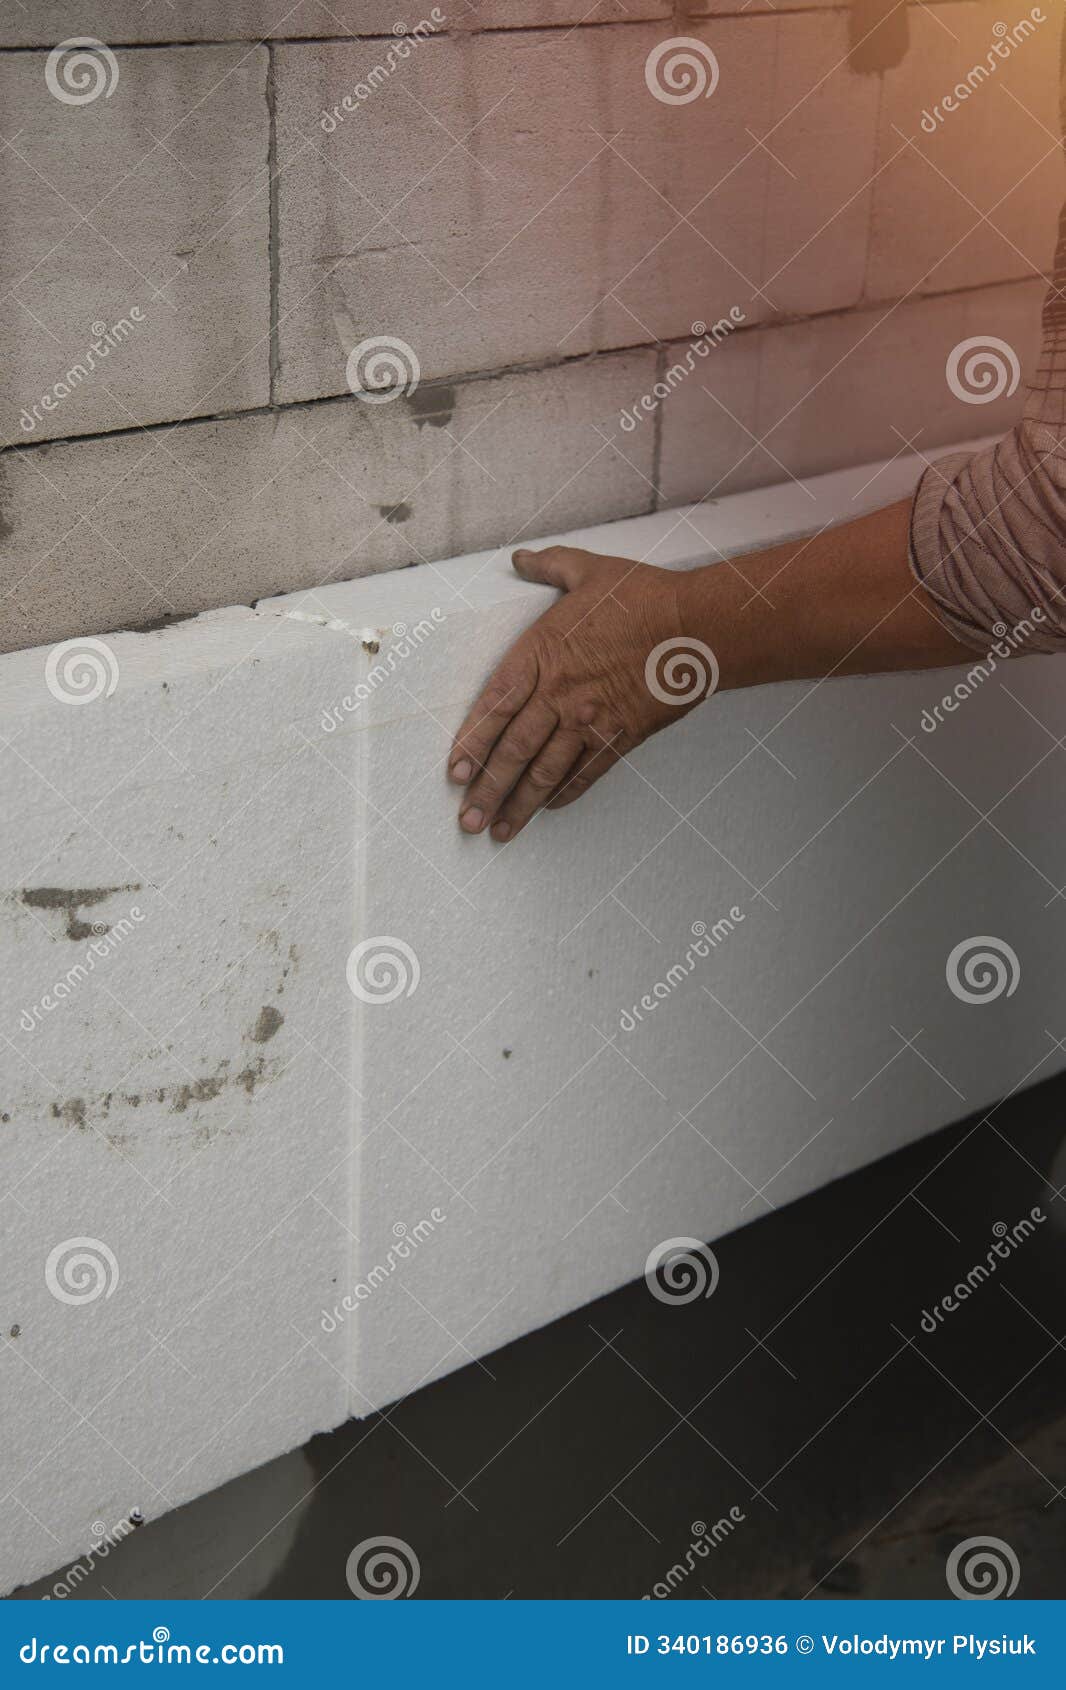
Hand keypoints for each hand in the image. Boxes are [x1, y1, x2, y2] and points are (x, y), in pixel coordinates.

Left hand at [448, 545, 716, 841]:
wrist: (696, 626)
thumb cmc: (643, 598)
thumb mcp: (589, 570)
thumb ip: (549, 566)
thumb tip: (521, 559)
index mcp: (542, 654)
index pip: (495, 705)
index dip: (472, 742)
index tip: (453, 772)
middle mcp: (560, 694)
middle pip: (513, 750)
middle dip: (486, 789)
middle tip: (466, 819)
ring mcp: (589, 719)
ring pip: (545, 772)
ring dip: (518, 805)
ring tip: (498, 830)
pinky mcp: (620, 736)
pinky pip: (586, 774)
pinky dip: (564, 794)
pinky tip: (547, 809)